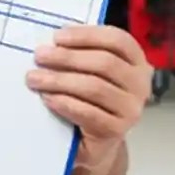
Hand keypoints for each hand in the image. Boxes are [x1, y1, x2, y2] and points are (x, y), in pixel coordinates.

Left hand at [26, 25, 151, 159]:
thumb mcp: (88, 70)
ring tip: (35, 78)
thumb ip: (78, 53)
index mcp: (136, 61)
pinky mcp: (117, 131)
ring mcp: (130, 109)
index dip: (87, 35)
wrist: (94, 139)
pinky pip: (89, 113)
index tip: (57, 37)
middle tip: (40, 56)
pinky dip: (65, 103)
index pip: (117, 40)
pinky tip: (48, 98)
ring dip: (60, 80)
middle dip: (67, 57)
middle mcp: (140, 84)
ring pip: (95, 88)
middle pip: (105, 63)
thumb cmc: (88, 96)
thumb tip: (52, 43)